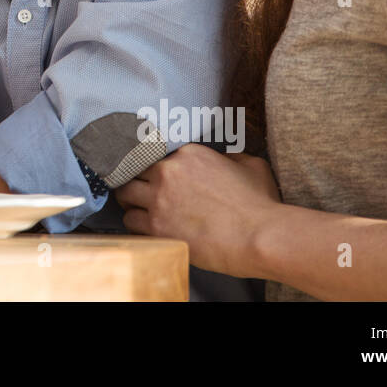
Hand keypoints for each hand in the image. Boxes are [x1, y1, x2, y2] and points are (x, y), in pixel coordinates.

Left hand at [113, 144, 281, 278]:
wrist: (261, 236)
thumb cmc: (261, 203)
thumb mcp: (250, 165)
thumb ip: (228, 157)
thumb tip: (223, 158)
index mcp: (188, 153)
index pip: (152, 150)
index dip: (149, 162)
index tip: (149, 170)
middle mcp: (168, 171)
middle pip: (132, 169)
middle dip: (134, 180)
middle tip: (139, 191)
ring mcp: (160, 199)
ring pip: (125, 194)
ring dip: (130, 202)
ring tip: (138, 209)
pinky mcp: (158, 227)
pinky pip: (130, 221)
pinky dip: (136, 224)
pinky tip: (146, 228)